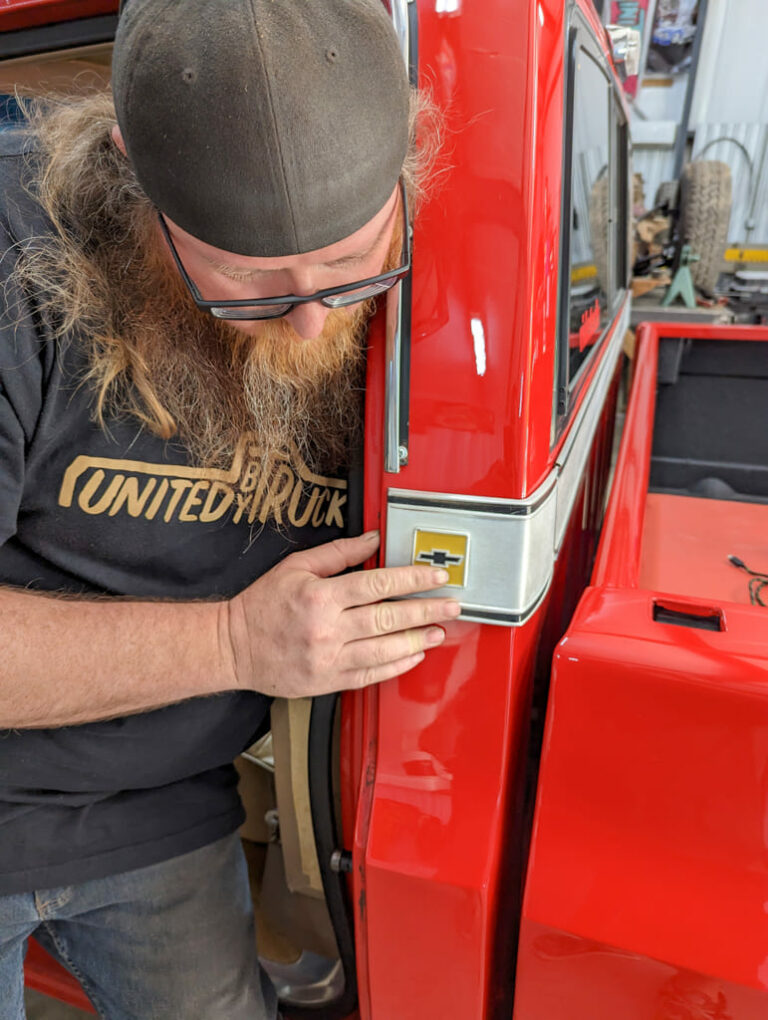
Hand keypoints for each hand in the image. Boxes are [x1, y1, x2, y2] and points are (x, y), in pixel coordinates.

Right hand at [226, 531, 459, 697]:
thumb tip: (372, 540)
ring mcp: (327, 659)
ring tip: (439, 630)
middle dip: (425, 610)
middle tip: (451, 604)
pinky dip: (395, 666)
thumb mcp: (296, 567)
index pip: (377, 584)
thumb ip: (338, 553)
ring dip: (417, 639)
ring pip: (384, 650)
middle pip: (387, 618)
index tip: (435, 577)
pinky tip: (413, 655)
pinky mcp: (327, 682)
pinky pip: (369, 675)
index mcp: (319, 596)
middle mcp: (326, 629)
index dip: (411, 579)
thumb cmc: (262, 605)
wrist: (233, 647)